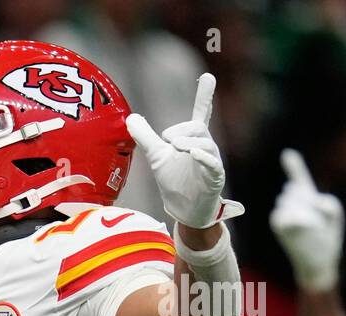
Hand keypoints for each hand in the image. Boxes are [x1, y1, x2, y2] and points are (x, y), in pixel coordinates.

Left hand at [126, 73, 244, 228]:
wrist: (183, 209)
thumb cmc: (175, 181)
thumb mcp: (157, 156)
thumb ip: (145, 137)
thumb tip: (131, 117)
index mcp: (192, 140)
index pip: (200, 114)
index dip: (204, 96)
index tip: (208, 77)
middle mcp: (205, 146)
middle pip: (197, 127)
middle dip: (181, 130)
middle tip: (166, 140)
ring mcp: (211, 160)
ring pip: (205, 142)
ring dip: (188, 142)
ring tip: (175, 147)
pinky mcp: (214, 176)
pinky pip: (213, 162)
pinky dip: (203, 156)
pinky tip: (193, 153)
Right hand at [270, 149, 344, 291]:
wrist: (318, 262)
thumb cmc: (327, 238)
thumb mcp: (335, 213)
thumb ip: (326, 201)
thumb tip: (309, 204)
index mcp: (304, 201)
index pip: (299, 179)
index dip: (294, 166)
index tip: (287, 154)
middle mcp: (289, 205)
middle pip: (297, 190)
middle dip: (311, 202)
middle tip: (317, 222)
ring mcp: (281, 214)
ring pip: (296, 200)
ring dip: (310, 213)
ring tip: (314, 228)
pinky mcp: (280, 224)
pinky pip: (292, 212)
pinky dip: (304, 218)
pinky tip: (308, 227)